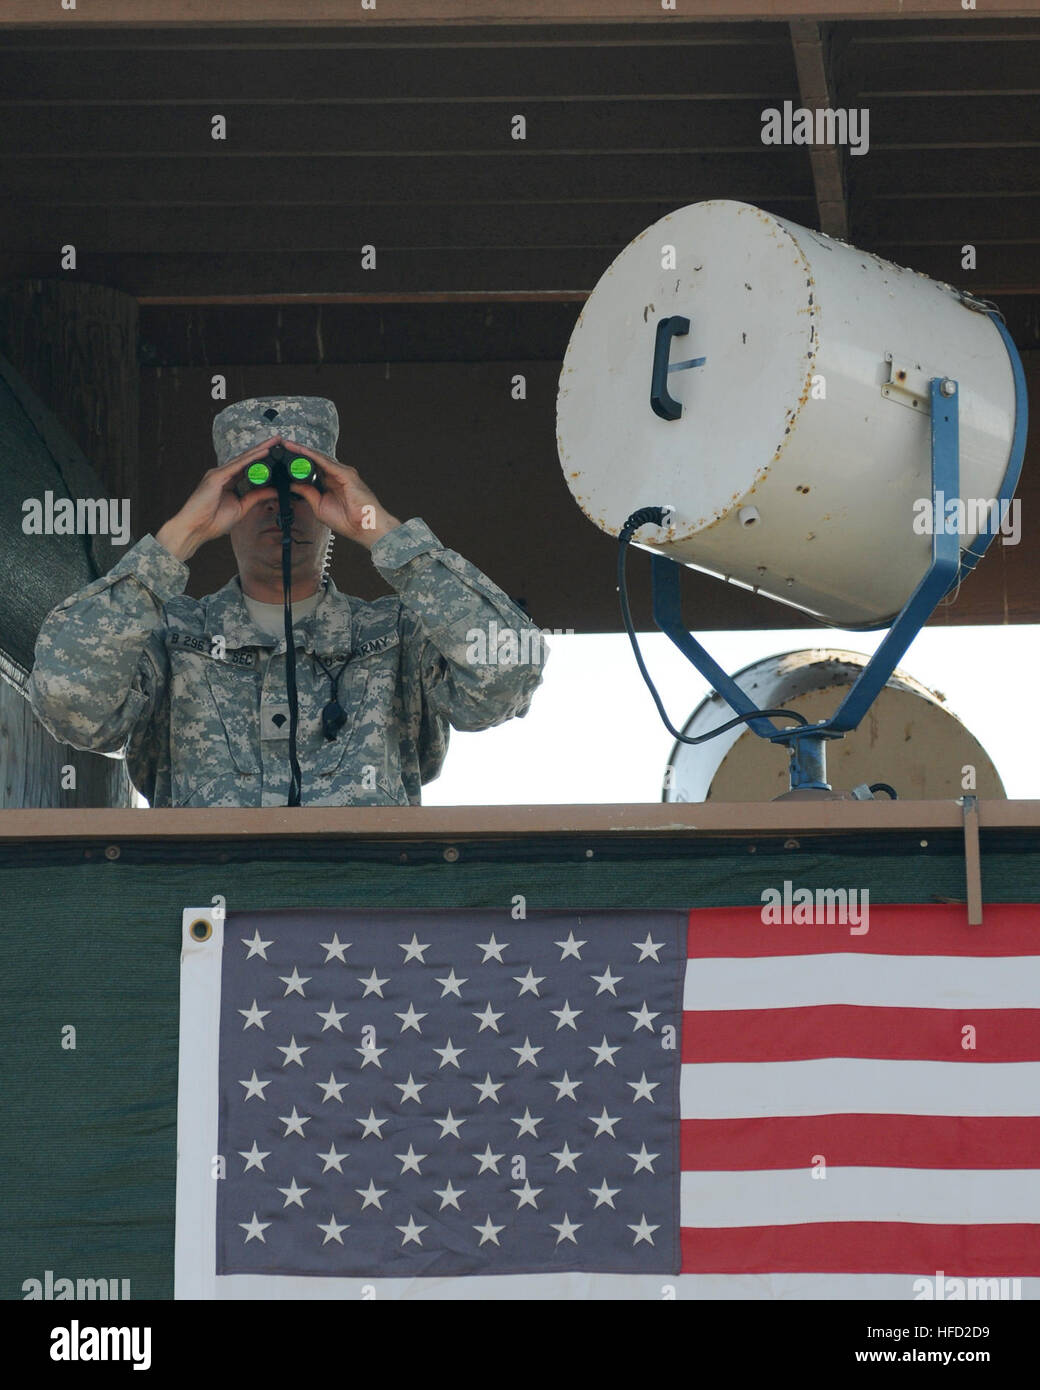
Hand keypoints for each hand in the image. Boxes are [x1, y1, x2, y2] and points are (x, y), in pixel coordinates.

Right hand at [155, 437, 279, 560]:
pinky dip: (251, 458)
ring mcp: (218, 474)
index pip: (248, 467)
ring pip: (243, 458)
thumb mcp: (241, 507)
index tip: (277, 454)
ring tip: (275, 441)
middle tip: (279, 440)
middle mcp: (223, 474)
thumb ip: (256, 497)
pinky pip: (237, 465)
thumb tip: (273, 491)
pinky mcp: (216, 477)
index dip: (262, 459)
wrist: (195, 529)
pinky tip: (263, 452)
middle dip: (263, 449)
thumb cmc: (212, 521)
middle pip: (247, 459)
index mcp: (228, 482)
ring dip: (260, 449)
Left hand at [276, 436, 401, 549]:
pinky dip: (312, 455)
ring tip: (287, 444)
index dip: (297, 463)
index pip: (311, 469)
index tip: (281, 459)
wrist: (364, 527)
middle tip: (281, 446)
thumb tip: (292, 484)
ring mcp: (342, 473)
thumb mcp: (318, 506)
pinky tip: (300, 450)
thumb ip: (307, 493)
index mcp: (330, 484)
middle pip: (314, 460)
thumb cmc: (346, 520)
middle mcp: (336, 475)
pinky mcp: (346, 474)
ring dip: (302, 451)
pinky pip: (326, 462)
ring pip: (318, 458)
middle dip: (298, 453)